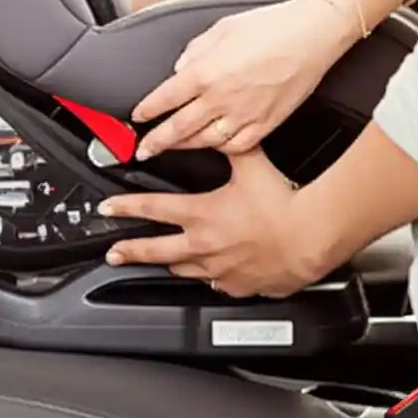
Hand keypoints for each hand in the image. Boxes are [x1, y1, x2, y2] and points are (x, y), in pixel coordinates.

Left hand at [99, 150, 334, 298]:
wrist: (310, 236)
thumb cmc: (284, 203)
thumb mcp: (251, 164)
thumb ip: (231, 147)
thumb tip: (219, 132)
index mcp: (201, 214)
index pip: (151, 208)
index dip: (124, 207)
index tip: (108, 208)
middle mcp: (204, 245)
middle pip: (155, 251)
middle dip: (129, 251)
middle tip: (114, 252)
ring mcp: (220, 269)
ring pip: (183, 271)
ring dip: (169, 266)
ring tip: (159, 265)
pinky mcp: (239, 286)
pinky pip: (218, 286)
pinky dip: (212, 279)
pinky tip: (212, 276)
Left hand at [132, 0, 356, 159]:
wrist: (312, 35)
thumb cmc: (271, 26)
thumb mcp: (221, 29)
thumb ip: (195, 52)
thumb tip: (180, 69)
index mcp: (206, 72)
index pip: (165, 98)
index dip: (146, 110)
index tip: (137, 117)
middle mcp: (222, 97)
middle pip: (178, 128)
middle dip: (156, 142)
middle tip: (142, 150)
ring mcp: (245, 114)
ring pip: (205, 141)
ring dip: (185, 146)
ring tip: (173, 147)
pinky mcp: (266, 123)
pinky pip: (236, 145)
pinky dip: (221, 147)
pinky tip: (214, 143)